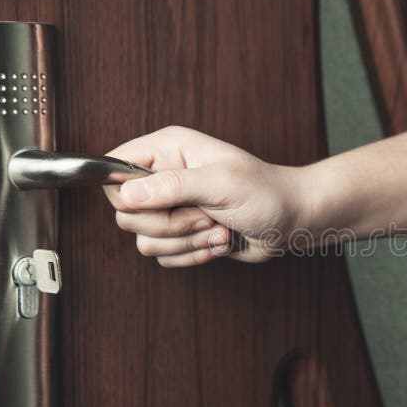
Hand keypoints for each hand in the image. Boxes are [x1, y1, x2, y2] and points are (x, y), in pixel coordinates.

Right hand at [104, 126, 310, 265]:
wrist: (292, 221)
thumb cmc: (266, 193)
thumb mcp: (221, 183)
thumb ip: (173, 186)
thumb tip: (128, 193)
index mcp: (169, 150)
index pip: (115, 168)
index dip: (128, 192)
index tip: (161, 202)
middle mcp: (164, 177)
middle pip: (126, 213)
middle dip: (169, 224)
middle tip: (205, 214)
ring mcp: (172, 208)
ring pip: (145, 239)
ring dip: (187, 241)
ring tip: (218, 227)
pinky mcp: (181, 235)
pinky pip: (164, 256)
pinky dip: (194, 254)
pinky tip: (220, 240)